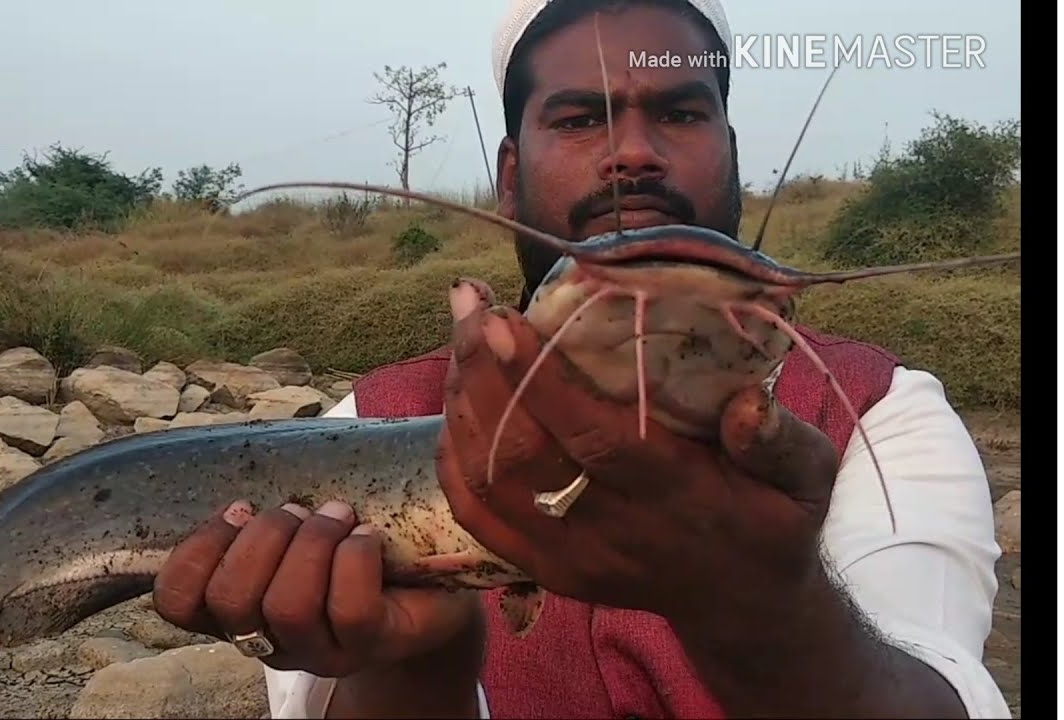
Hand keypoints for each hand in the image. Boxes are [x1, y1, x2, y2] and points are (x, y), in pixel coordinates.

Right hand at [152, 499, 482, 677]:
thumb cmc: (349, 541)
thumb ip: (265, 502)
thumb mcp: (299, 521)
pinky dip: (355, 559)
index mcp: (238, 608)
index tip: (239, 507)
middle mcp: (270, 639)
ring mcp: (321, 651)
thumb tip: (250, 445)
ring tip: (338, 514)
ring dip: (312, 543)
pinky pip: (350, 610)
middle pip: (232, 601)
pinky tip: (367, 535)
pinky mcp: (372, 646)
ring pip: (287, 607)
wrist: (431, 582)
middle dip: (263, 538)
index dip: (197, 551)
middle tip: (296, 508)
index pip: (178, 601)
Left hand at [435, 279, 839, 620]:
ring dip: (462, 402)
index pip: (595, 439)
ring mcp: (571, 560)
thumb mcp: (805, 481)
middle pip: (524, 454)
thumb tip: (746, 402)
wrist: (742, 604)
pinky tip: (457, 399)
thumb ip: (779, 442)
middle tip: (467, 302)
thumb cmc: (772, 519)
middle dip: (483, 371)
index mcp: (679, 501)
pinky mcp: (545, 572)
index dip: (540, 380)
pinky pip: (477, 516)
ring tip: (461, 332)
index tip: (501, 316)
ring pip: (488, 481)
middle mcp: (614, 536)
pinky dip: (454, 455)